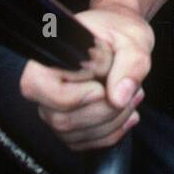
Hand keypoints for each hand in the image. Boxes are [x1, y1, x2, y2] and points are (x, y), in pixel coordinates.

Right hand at [18, 7, 154, 151]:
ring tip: (132, 95)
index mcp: (51, 55)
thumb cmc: (120, 31)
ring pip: (74, 135)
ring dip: (113, 121)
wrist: (122, 36)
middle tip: (130, 90)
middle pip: (61, 119)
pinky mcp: (69, 124)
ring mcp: (54, 108)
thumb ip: (131, 65)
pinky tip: (126, 111)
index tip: (102, 87)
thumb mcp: (134, 39)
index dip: (74, 95)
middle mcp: (45, 84)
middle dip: (105, 111)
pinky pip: (86, 143)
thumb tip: (118, 97)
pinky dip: (112, 132)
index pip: (38, 87)